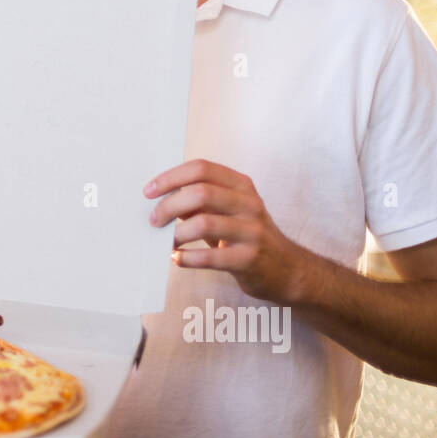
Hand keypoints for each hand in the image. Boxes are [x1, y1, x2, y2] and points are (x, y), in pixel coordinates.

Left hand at [143, 158, 304, 303]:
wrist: (287, 269)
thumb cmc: (247, 235)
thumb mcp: (228, 210)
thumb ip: (199, 201)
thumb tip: (160, 197)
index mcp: (241, 185)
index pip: (201, 168)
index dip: (171, 178)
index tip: (149, 192)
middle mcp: (249, 204)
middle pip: (200, 193)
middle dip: (169, 206)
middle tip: (153, 220)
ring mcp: (252, 231)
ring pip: (204, 224)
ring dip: (177, 234)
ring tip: (168, 242)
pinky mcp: (250, 259)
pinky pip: (210, 257)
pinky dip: (187, 258)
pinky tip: (177, 258)